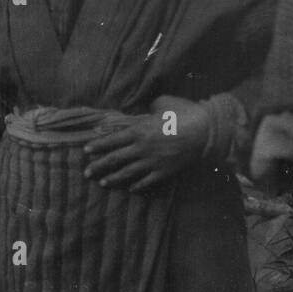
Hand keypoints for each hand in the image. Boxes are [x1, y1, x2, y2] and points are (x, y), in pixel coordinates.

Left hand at [83, 95, 208, 192]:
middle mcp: (142, 148)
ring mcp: (153, 162)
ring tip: (102, 182)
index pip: (113, 139)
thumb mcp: (164, 102)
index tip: (86, 150)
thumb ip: (151, 107)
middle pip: (116, 159)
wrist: (205, 133)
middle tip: (86, 172)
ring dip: (114, 178)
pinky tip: (131, 189)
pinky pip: (147, 181)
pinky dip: (138, 186)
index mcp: (140, 130)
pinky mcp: (164, 172)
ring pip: (128, 172)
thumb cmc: (185, 114)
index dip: (98, 145)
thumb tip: (148, 110)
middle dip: (99, 165)